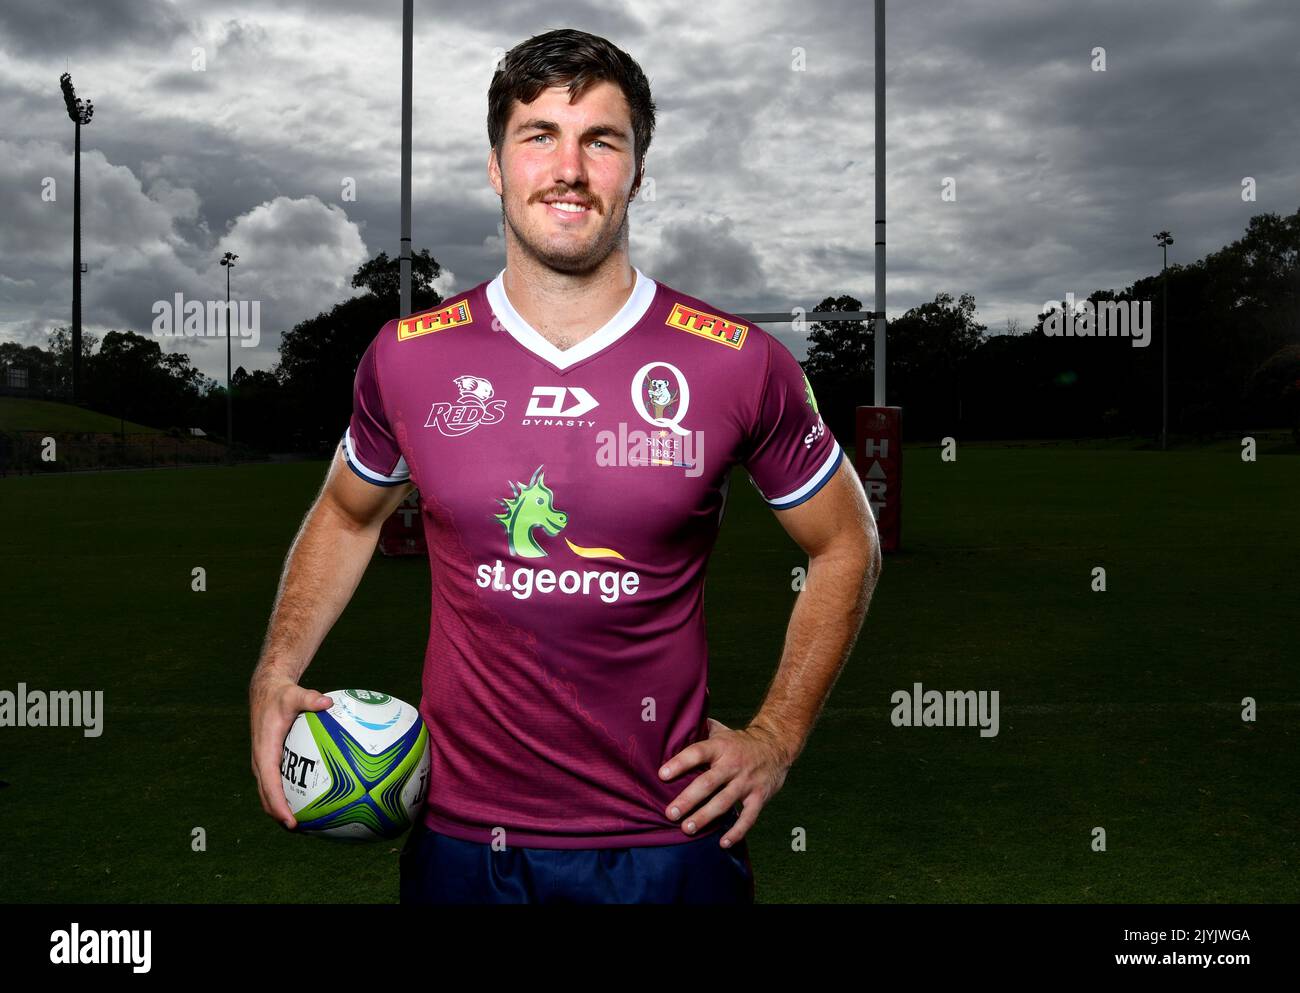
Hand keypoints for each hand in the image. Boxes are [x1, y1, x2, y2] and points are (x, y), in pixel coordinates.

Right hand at [249, 668, 332, 828]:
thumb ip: (310, 699)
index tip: (291, 822)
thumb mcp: (294, 694)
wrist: (265, 690)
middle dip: (280, 815)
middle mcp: (261, 761)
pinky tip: (308, 800)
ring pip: (269, 793)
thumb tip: (328, 702)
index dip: (279, 805)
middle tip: (301, 830)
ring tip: (303, 824)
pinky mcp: (269, 760)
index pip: (270, 785)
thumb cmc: (281, 695)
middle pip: (267, 796)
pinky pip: (276, 783)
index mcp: (265, 751)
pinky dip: (286, 796)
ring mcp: (264, 762)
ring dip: (281, 809)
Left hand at [659, 717, 792, 847]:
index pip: (697, 753)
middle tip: (670, 813)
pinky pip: (748, 817)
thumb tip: (673, 726)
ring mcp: (747, 782)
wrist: (776, 745)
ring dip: (705, 817)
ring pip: (724, 802)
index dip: (680, 763)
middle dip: (688, 799)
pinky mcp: (759, 797)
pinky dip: (737, 831)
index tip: (662, 775)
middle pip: (708, 783)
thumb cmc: (739, 741)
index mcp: (720, 747)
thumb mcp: (721, 731)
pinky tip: (723, 843)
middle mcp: (732, 764)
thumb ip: (699, 729)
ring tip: (687, 829)